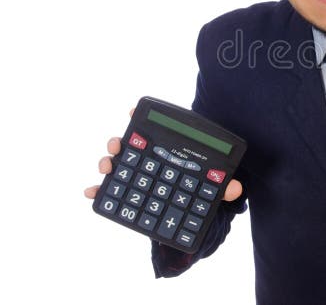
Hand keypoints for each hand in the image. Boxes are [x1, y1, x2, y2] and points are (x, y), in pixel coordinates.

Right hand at [84, 110, 243, 201]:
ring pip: (116, 163)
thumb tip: (234, 189)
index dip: (141, 117)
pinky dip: (98, 190)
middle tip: (118, 145)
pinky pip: (108, 190)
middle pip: (129, 144)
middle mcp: (147, 158)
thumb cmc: (198, 191)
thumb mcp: (213, 189)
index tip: (132, 110)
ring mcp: (134, 175)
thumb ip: (223, 187)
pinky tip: (90, 192)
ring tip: (108, 166)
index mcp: (167, 149)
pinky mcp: (126, 193)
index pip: (154, 129)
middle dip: (119, 141)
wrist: (187, 214)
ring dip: (108, 161)